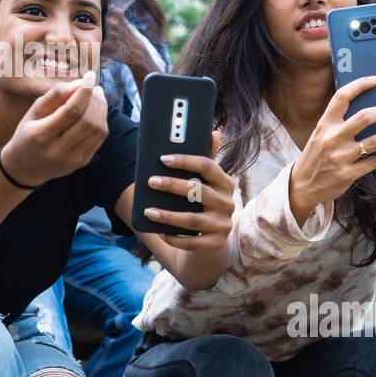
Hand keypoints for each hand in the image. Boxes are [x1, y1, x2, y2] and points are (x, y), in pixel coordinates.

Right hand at [0, 71, 108, 186]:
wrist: (25, 166)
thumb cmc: (29, 132)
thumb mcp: (34, 111)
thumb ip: (55, 95)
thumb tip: (79, 83)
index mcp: (40, 135)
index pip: (71, 111)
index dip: (84, 91)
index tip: (89, 76)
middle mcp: (57, 151)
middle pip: (87, 121)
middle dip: (95, 100)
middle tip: (94, 87)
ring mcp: (71, 160)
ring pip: (97, 130)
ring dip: (101, 109)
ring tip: (96, 96)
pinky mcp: (81, 163)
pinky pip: (99, 139)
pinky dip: (102, 121)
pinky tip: (96, 111)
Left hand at [143, 130, 235, 255]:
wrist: (210, 240)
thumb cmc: (201, 203)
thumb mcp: (205, 183)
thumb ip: (206, 160)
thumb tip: (214, 132)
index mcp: (225, 183)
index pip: (208, 166)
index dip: (185, 161)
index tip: (163, 159)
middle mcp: (228, 203)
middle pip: (199, 192)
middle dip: (172, 185)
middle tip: (151, 181)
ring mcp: (223, 225)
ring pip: (193, 220)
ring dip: (168, 216)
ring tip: (148, 211)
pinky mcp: (215, 244)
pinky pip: (192, 242)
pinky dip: (174, 238)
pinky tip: (159, 231)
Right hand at [288, 75, 375, 224]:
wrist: (302, 186)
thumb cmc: (316, 156)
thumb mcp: (321, 135)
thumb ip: (339, 123)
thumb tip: (369, 109)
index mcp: (324, 125)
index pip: (342, 97)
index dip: (360, 85)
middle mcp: (332, 139)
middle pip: (364, 117)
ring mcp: (340, 157)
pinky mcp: (347, 175)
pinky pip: (373, 162)